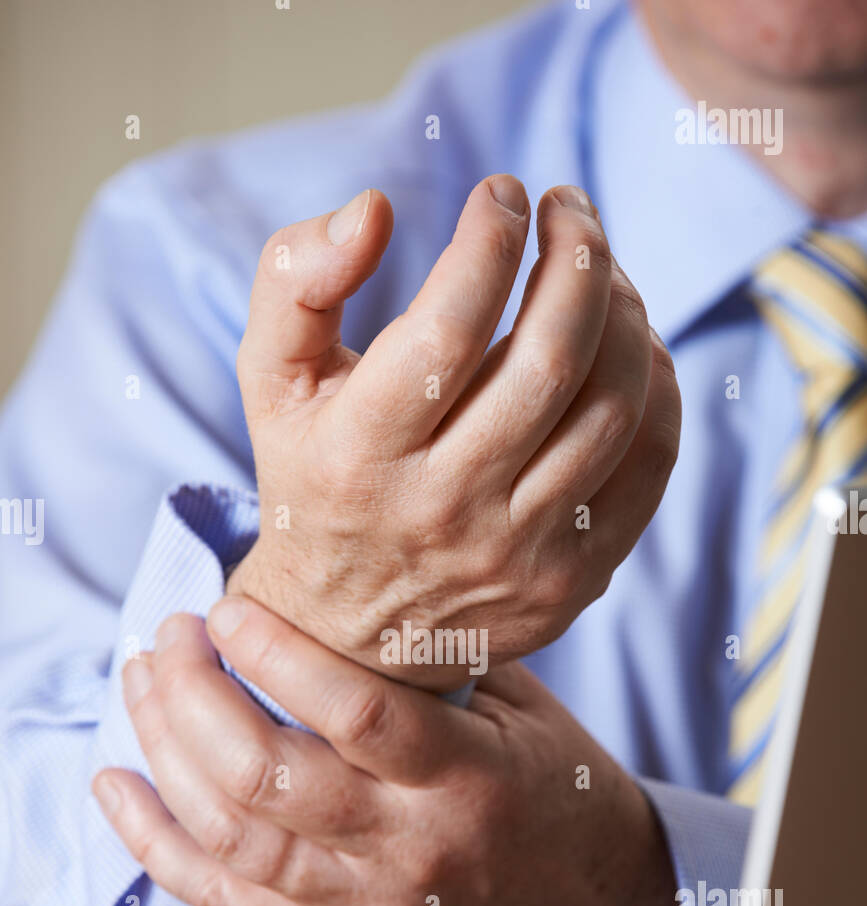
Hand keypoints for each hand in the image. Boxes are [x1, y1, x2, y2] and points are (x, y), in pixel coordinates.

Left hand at [93, 599, 680, 905]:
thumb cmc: (558, 797)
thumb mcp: (523, 712)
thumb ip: (430, 668)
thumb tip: (324, 596)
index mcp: (470, 779)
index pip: (357, 713)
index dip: (277, 654)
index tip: (226, 609)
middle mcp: (413, 852)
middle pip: (268, 778)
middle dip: (194, 696)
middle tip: (172, 639)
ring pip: (234, 840)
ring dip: (167, 754)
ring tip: (143, 689)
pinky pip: (229, 905)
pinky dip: (159, 848)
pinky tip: (117, 789)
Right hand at [229, 177, 680, 690]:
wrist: (348, 634)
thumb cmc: (314, 478)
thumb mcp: (271, 381)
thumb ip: (296, 279)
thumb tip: (375, 207)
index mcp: (359, 457)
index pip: (447, 329)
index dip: (490, 241)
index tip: (503, 193)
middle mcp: (441, 513)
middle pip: (549, 362)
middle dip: (577, 257)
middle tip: (571, 210)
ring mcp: (516, 555)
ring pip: (612, 409)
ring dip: (625, 312)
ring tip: (601, 269)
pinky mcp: (572, 581)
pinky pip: (649, 466)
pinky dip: (655, 387)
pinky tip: (628, 344)